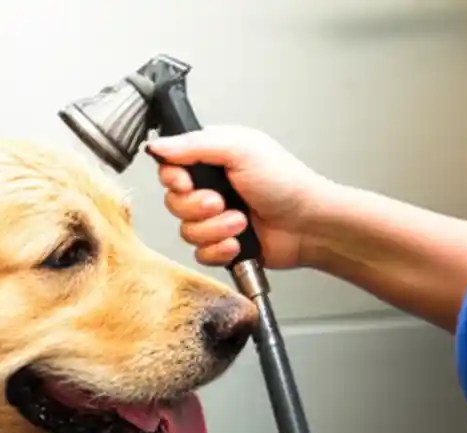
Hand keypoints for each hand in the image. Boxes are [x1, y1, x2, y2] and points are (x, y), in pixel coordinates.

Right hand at [147, 126, 330, 269]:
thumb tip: (157, 145)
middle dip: (197, 207)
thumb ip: (194, 145)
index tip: (186, 183)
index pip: (169, 168)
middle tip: (221, 202)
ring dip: (214, 229)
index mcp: (211, 158)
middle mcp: (210, 187)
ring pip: (186, 231)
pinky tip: (238, 242)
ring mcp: (214, 218)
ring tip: (241, 223)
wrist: (309, 225)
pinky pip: (200, 253)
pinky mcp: (221, 244)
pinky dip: (219, 249)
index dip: (173, 179)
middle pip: (173, 202)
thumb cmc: (285, 182)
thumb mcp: (240, 150)